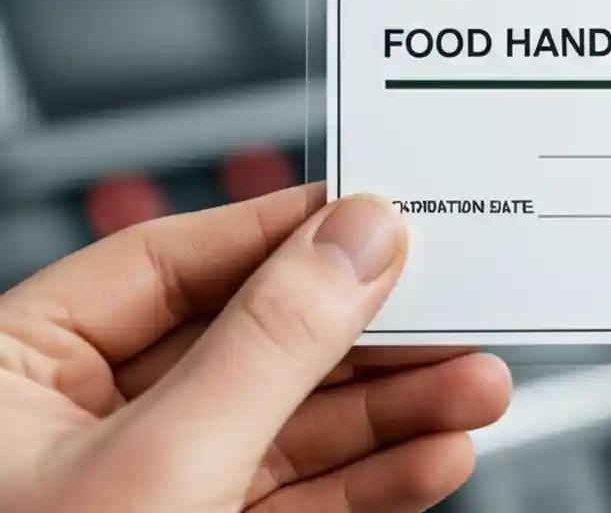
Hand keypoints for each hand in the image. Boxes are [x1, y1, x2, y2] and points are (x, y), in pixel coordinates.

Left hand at [0, 184, 510, 511]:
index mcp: (22, 367)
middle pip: (258, 342)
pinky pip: (303, 500)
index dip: (288, 231)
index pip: (176, 261)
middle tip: (460, 309)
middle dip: (371, 338)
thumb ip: (270, 344)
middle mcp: (88, 423)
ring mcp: (156, 491)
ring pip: (295, 426)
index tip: (381, 213)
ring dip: (396, 412)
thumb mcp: (163, 463)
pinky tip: (434, 459)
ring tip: (477, 389)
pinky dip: (374, 483)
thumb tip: (357, 240)